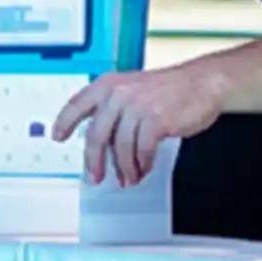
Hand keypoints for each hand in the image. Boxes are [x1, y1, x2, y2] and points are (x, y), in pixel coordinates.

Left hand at [51, 64, 227, 186]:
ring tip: (127, 179)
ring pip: (120, 147)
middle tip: (95, 177)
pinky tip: (144, 169)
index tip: (57, 137)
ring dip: (124, 168)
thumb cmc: (169, 89)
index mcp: (109, 84)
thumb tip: (99, 144)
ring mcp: (137, 106)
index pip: (77, 104)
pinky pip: (142, 151)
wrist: (203, 82)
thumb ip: (114, 110)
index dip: (64, 122)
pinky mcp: (156, 120)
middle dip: (94, 161)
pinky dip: (142, 164)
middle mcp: (119, 94)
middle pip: (96, 135)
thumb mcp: (133, 89)